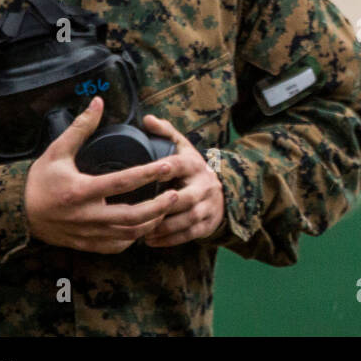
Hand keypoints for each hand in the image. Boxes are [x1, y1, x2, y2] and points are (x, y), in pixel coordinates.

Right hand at [25, 98, 181, 252]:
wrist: (16, 213)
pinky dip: (134, 237)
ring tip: (167, 208)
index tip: (168, 165)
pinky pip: (116, 246)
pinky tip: (145, 225)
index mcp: (80, 191)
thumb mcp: (56, 151)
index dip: (149, 174)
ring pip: (128, 234)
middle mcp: (86, 215)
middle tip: (177, 193)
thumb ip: (80, 128)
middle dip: (159, 206)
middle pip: (132, 216)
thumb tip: (99, 102)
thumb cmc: (39, 181)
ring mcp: (87, 233)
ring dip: (152, 222)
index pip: (123, 182)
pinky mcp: (86, 244)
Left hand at [141, 115, 224, 246]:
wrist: (221, 191)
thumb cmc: (191, 169)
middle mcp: (205, 184)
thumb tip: (146, 119)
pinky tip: (151, 241)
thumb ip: (165, 133)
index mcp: (195, 164)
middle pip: (186, 198)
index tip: (143, 175)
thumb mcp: (182, 148)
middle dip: (163, 207)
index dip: (162, 169)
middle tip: (138, 213)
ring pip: (188, 218)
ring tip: (141, 231)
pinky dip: (170, 240)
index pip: (179, 165)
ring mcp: (210, 205)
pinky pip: (190, 234)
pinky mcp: (209, 223)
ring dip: (164, 227)